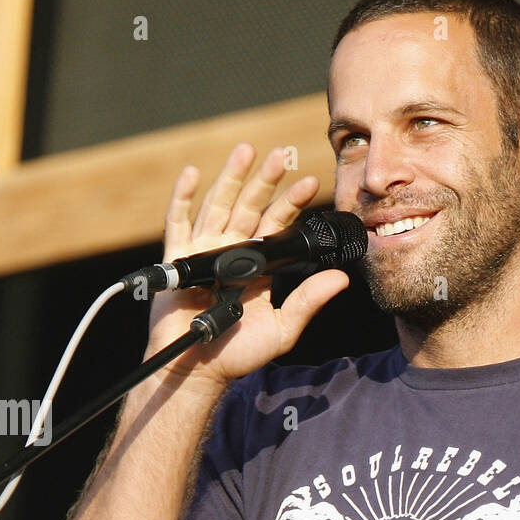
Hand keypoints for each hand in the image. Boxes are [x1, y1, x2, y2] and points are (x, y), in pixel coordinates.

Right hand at [144, 143, 349, 392]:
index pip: (276, 225)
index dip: (291, 203)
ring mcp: (203, 251)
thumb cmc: (238, 353)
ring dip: (230, 177)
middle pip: (248, 206)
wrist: (199, 369)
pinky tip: (193, 172)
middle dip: (264, 180)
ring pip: (218, 205)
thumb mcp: (283, 328)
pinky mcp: (177, 259)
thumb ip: (309, 301)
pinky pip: (178, 222)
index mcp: (256, 265)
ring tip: (245, 150)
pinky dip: (183, 197)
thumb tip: (342, 279)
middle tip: (280, 155)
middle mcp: (230, 251)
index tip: (309, 182)